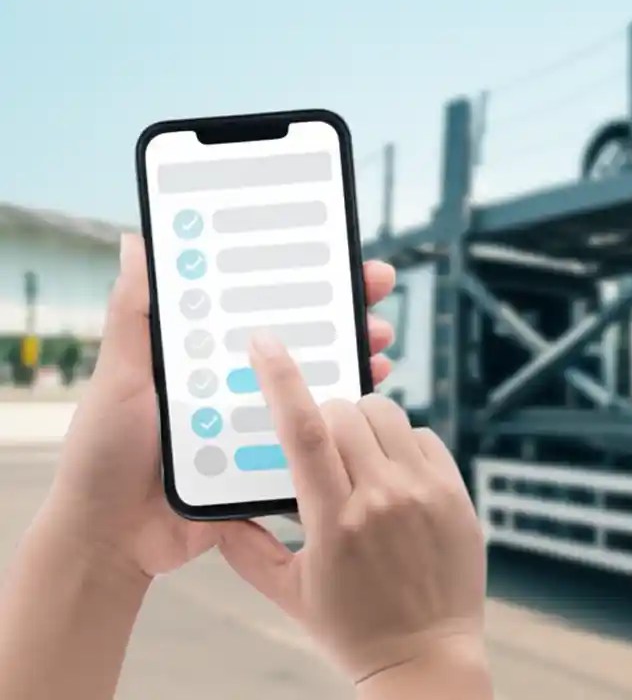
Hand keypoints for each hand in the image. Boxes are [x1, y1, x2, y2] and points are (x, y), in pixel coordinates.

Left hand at [43, 234, 398, 579]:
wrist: (112, 538)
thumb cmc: (104, 453)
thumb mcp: (119, 375)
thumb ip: (133, 314)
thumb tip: (136, 241)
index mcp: (201, 354)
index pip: (257, 302)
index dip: (296, 276)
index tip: (333, 252)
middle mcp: (233, 382)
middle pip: (297, 337)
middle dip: (341, 311)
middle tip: (377, 289)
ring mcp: (254, 423)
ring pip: (313, 384)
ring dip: (351, 362)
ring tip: (379, 347)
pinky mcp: (268, 463)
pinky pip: (310, 436)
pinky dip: (341, 419)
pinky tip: (362, 404)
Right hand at [217, 335, 488, 691]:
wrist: (425, 657)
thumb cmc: (351, 628)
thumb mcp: (285, 592)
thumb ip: (244, 547)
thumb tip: (215, 511)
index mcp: (334, 521)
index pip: (304, 430)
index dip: (281, 378)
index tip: (265, 343)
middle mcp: (383, 499)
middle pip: (347, 412)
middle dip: (325, 414)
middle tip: (320, 442)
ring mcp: (426, 494)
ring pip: (389, 415)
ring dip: (364, 422)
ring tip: (358, 458)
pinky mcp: (457, 494)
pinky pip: (425, 437)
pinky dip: (402, 442)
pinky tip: (392, 473)